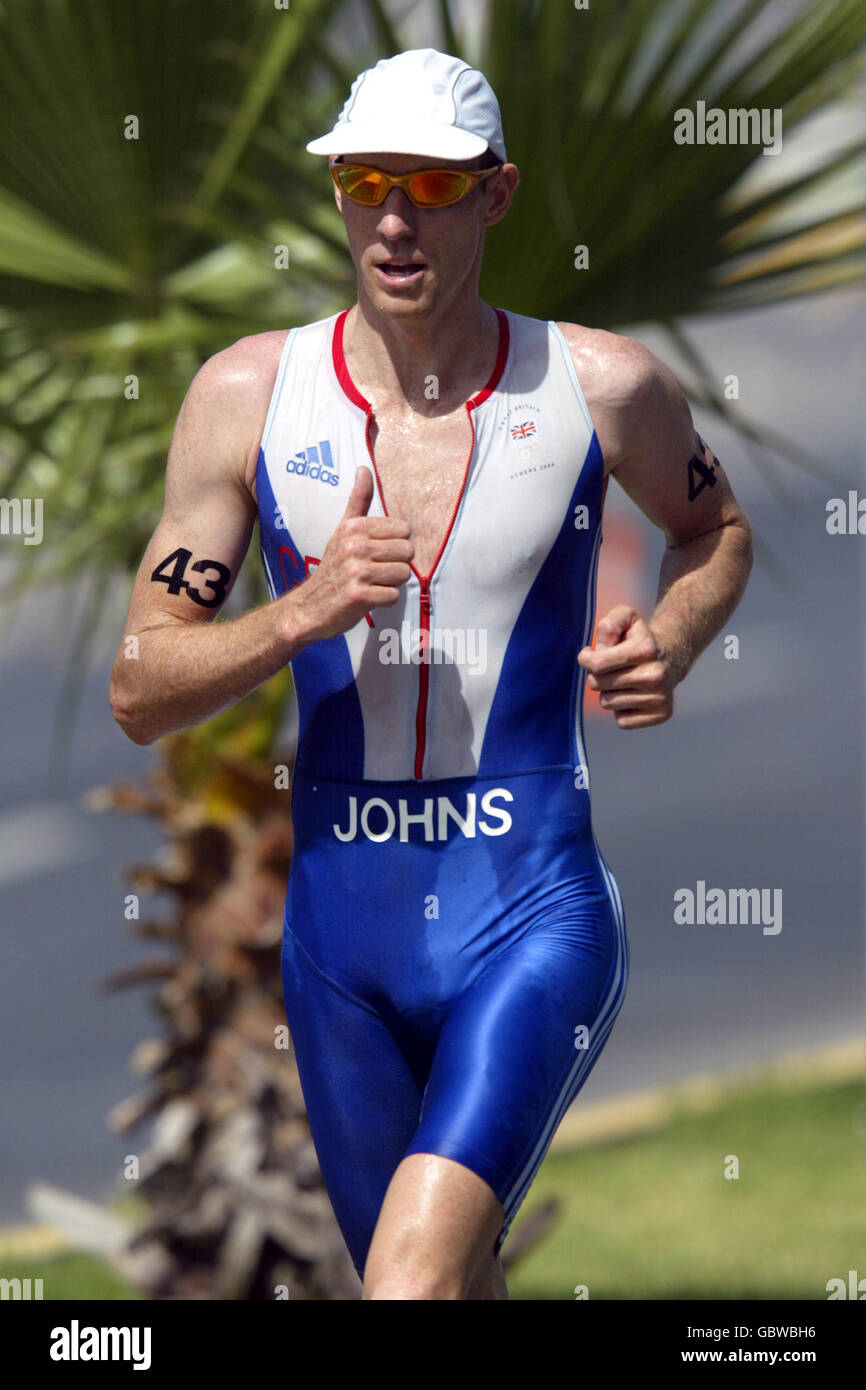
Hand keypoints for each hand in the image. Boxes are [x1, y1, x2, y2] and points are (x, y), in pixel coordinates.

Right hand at [291, 466, 413, 640]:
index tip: (377, 553)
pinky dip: (384, 601)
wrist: (308, 607)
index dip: (396, 545)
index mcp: (353, 527)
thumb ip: (358, 500)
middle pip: (407, 551)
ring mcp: (355, 572)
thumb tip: (365, 468)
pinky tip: (368, 598)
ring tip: (371, 584)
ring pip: (403, 574)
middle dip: (397, 565)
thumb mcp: (343, 531)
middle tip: (376, 572)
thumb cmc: (333, 567)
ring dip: (391, 583)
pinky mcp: (358, 597)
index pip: (404, 530)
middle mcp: (353, 546)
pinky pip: (393, 596)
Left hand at [577, 605, 674, 728]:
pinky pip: (622, 721)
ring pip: (607, 703)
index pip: (597, 664)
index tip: (589, 655)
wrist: (670, 658)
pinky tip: (633, 695)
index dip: (585, 659)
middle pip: (598, 684)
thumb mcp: (626, 618)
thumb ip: (609, 625)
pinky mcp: (662, 714)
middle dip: (597, 675)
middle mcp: (655, 674)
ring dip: (609, 692)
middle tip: (609, 668)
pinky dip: (622, 710)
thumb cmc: (639, 639)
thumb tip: (599, 650)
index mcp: (645, 649)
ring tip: (623, 681)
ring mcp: (660, 697)